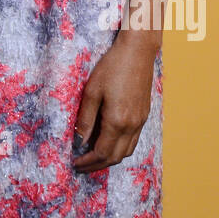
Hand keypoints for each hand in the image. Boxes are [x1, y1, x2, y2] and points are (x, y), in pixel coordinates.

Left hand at [72, 38, 155, 172]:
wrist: (138, 51)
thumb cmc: (112, 67)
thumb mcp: (92, 91)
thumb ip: (85, 119)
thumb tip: (78, 142)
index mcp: (117, 121)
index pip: (101, 153)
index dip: (86, 162)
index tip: (74, 164)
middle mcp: (132, 126)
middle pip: (114, 158)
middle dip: (96, 165)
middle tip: (80, 166)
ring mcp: (140, 121)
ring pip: (126, 152)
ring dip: (109, 159)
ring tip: (92, 157)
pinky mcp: (144, 115)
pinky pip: (132, 141)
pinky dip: (119, 148)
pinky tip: (108, 142)